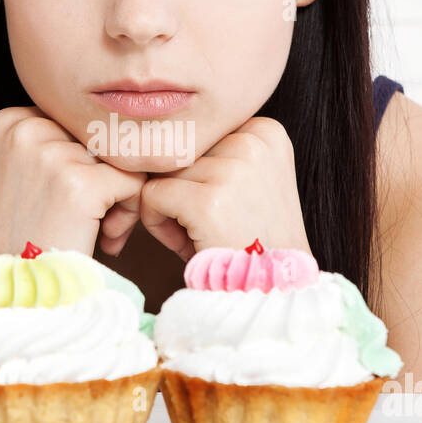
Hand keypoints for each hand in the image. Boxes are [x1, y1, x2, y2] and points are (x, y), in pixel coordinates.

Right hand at [0, 106, 146, 261]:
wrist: (17, 292)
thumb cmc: (30, 236)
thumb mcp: (30, 173)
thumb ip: (62, 140)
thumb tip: (125, 121)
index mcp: (10, 120)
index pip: (79, 121)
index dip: (89, 160)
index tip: (77, 199)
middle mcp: (24, 128)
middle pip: (101, 134)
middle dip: (108, 177)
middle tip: (97, 220)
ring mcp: (49, 154)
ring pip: (121, 155)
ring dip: (121, 195)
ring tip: (100, 230)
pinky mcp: (77, 183)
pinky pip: (133, 181)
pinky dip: (130, 211)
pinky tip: (106, 236)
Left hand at [136, 116, 310, 260]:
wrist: (273, 291)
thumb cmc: (250, 239)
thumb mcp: (247, 181)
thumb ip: (213, 152)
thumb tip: (148, 134)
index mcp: (265, 130)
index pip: (198, 136)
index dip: (199, 175)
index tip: (223, 206)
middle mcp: (253, 140)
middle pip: (180, 152)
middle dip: (181, 190)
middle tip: (208, 226)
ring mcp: (232, 168)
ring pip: (162, 173)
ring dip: (169, 208)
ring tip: (202, 234)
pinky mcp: (209, 199)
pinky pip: (151, 196)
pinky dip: (158, 224)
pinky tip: (189, 242)